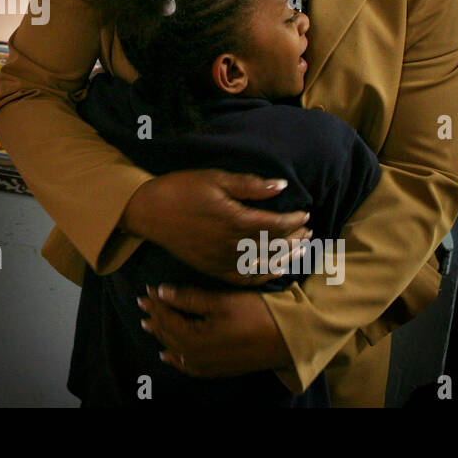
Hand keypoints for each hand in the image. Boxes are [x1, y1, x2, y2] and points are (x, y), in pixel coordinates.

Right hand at [120, 168, 311, 284]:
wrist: (149, 211)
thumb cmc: (181, 189)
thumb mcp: (215, 178)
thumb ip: (250, 185)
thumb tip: (281, 185)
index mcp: (234, 219)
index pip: (276, 224)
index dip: (294, 220)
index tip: (305, 213)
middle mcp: (231, 244)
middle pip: (273, 245)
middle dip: (294, 238)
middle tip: (308, 231)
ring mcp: (221, 260)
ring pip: (263, 264)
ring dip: (284, 258)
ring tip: (299, 250)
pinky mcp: (212, 269)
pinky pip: (244, 279)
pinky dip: (263, 277)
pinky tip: (275, 271)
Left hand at [138, 285, 291, 377]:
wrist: (286, 340)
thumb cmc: (254, 314)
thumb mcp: (220, 301)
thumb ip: (188, 298)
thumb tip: (160, 292)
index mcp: (192, 337)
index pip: (166, 317)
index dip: (156, 302)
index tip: (147, 289)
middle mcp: (195, 356)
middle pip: (168, 333)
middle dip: (155, 316)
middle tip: (143, 303)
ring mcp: (206, 366)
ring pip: (175, 349)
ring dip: (162, 335)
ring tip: (149, 323)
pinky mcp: (218, 370)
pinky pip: (188, 367)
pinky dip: (176, 359)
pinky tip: (169, 356)